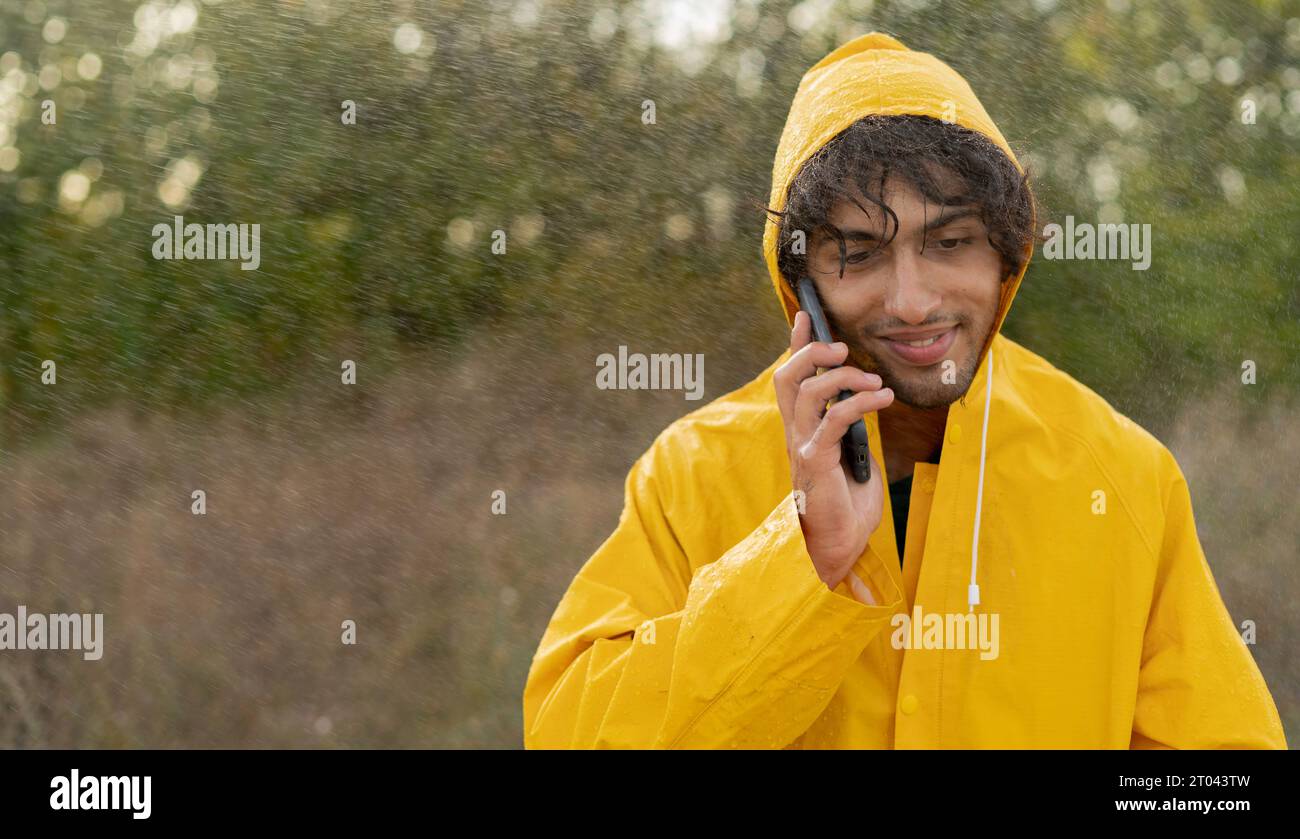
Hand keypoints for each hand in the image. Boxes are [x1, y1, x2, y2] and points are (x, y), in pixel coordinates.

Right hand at [774, 311, 892, 591]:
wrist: (840, 546)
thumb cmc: (846, 504)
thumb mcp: (852, 454)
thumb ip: (851, 426)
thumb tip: (867, 392)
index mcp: (800, 429)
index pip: (791, 377)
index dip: (795, 344)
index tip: (807, 315)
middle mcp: (795, 433)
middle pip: (786, 377)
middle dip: (810, 352)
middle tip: (841, 346)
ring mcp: (802, 446)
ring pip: (805, 392)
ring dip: (841, 376)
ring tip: (874, 380)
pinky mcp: (816, 462)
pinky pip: (833, 420)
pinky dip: (860, 402)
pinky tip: (883, 399)